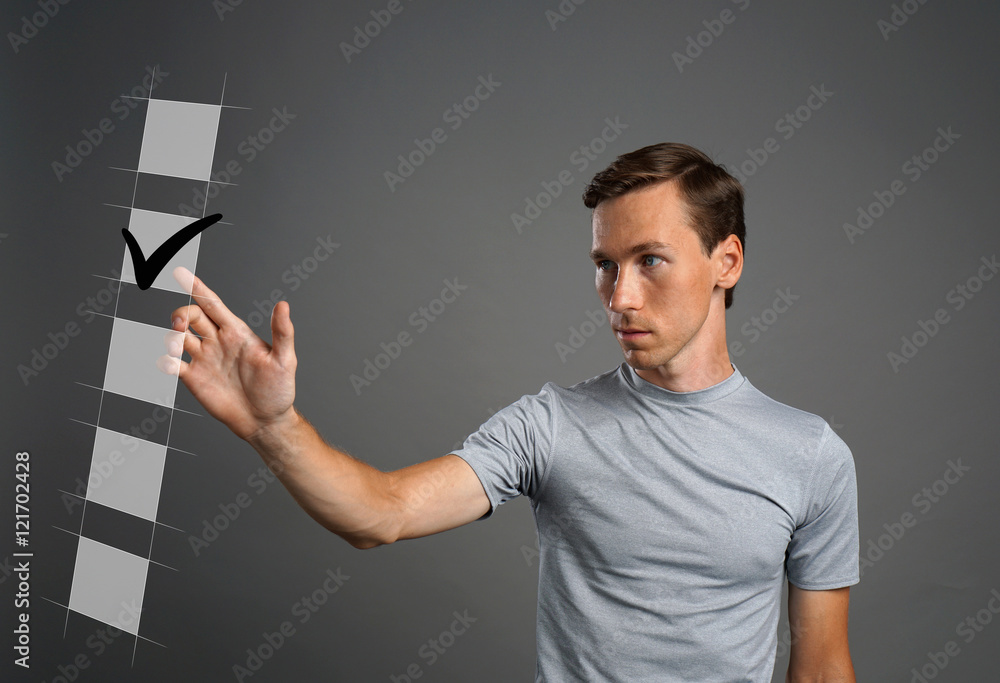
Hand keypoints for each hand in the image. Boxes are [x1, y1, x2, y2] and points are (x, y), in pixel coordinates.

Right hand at [159, 267, 296, 440]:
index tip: (181, 273)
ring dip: (172, 336)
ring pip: (178, 337)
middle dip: (181, 313)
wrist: (265, 421)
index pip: (212, 304)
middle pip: (192, 316)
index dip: (197, 288)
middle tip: (181, 323)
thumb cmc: (278, 390)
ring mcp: (205, 359)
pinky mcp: (195, 378)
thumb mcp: (285, 360)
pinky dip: (166, 360)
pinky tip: (172, 363)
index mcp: (236, 332)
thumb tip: (283, 305)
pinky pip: (172, 364)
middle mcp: (218, 342)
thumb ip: (282, 332)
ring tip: (178, 348)